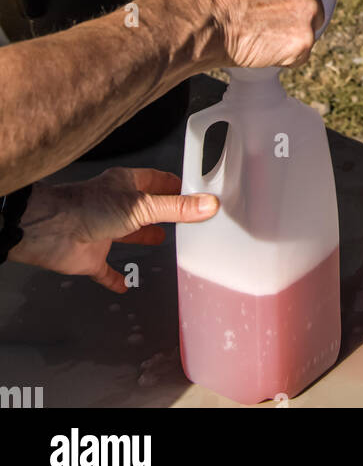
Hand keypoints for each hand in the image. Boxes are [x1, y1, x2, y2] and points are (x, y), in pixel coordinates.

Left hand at [6, 168, 218, 292]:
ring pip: (128, 234)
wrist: (51, 231)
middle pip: (146, 208)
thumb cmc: (89, 207)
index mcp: (127, 184)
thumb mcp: (141, 206)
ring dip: (143, 238)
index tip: (196, 193)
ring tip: (162, 240)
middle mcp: (116, 205)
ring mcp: (103, 230)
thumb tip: (209, 205)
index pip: (158, 181)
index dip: (176, 186)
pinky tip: (126, 284)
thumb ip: (175, 209)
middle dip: (163, 213)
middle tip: (185, 219)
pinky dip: (116, 277)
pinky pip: (106, 270)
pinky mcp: (91, 256)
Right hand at [186, 0, 362, 69]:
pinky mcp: (303, 41)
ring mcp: (308, 12)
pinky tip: (260, 48)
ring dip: (288, 36)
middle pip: (314, 6)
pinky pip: (298, 53)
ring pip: (306, 31)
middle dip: (295, 17)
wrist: (202, 19)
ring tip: (256, 34)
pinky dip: (283, 56)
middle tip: (263, 22)